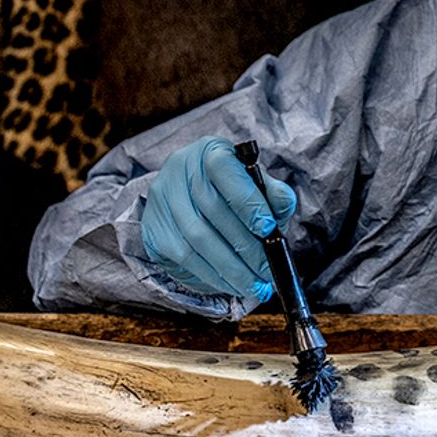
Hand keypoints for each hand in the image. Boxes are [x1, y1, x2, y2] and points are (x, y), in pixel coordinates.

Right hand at [141, 137, 297, 299]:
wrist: (191, 195)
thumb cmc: (233, 190)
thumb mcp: (257, 185)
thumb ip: (273, 194)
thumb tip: (282, 207)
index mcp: (209, 150)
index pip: (224, 170)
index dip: (246, 200)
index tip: (268, 229)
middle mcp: (180, 169)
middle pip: (211, 211)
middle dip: (246, 247)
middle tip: (268, 271)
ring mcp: (163, 198)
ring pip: (196, 239)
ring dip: (230, 269)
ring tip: (255, 285)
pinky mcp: (154, 227)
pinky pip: (185, 257)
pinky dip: (212, 276)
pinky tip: (232, 284)